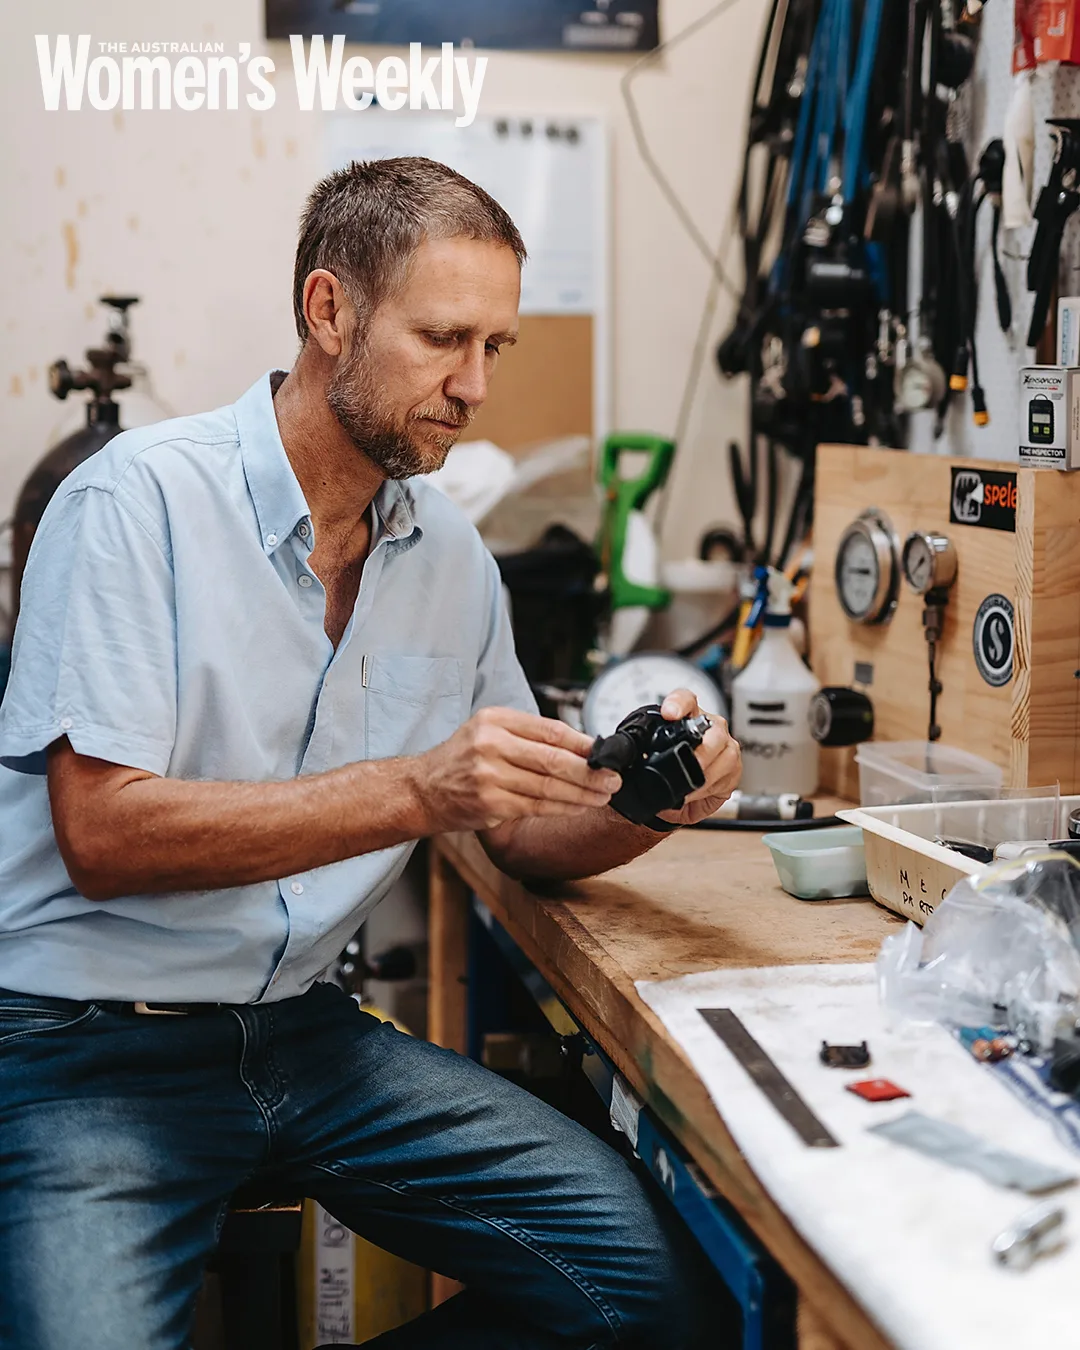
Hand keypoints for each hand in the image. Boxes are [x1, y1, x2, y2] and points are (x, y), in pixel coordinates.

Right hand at [416, 706, 621, 833]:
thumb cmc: (461, 759)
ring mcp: (490, 777)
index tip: (605, 752)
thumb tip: (580, 746)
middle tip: (613, 778)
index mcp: (494, 720)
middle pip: (553, 760)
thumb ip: (528, 734)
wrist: (423, 790)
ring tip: (604, 794)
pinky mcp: (491, 805)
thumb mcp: (488, 731)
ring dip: (582, 794)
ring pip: (548, 787)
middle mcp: (491, 745)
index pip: (549, 730)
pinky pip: (537, 807)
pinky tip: (579, 806)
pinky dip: (563, 808)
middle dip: (590, 772)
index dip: (583, 743)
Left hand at [653, 689, 740, 826]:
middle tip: (687, 766)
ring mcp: (725, 746)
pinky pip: (727, 776)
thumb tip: (622, 759)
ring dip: (703, 777)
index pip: (685, 699)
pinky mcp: (734, 768)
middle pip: (713, 731)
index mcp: (687, 716)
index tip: (669, 713)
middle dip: (699, 752)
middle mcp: (710, 727)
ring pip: (724, 756)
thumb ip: (640, 752)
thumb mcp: (650, 758)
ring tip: (686, 789)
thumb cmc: (667, 770)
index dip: (678, 704)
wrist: (680, 797)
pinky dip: (709, 789)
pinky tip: (696, 793)